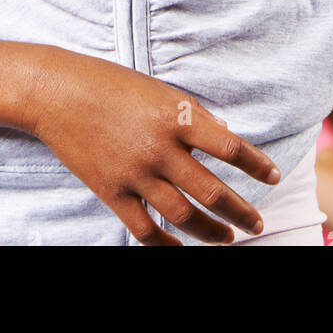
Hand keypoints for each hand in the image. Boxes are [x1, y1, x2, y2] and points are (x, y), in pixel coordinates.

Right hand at [28, 47, 280, 245]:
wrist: (59, 92)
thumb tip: (224, 136)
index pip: (231, 148)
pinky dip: (166, 245)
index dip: (257, 165)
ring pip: (183, 217)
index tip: (274, 176)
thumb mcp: (159, 90)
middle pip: (212, 192)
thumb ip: (192, 115)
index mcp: (177, 116)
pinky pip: (145, 230)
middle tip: (257, 223)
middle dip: (240, 212)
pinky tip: (180, 249)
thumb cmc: (111, 84)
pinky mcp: (112, 192)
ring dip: (211, 232)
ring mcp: (135, 173)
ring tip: (228, 239)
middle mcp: (160, 148)